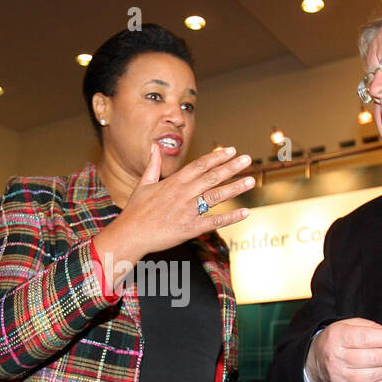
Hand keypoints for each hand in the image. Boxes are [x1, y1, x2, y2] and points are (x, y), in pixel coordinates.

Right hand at [91, 144, 254, 279]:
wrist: (131, 234)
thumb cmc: (136, 211)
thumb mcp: (144, 184)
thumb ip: (153, 165)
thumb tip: (154, 147)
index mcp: (174, 182)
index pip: (199, 165)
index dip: (216, 157)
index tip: (230, 150)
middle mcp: (183, 194)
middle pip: (211, 177)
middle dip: (231, 167)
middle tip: (247, 159)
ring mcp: (188, 211)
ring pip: (216, 197)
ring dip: (235, 188)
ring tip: (251, 181)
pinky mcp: (190, 228)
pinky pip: (214, 222)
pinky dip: (230, 217)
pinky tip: (244, 212)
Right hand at [305, 317, 381, 381]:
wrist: (314, 361)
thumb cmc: (338, 340)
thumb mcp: (349, 325)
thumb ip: (372, 327)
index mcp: (338, 337)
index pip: (368, 338)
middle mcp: (337, 357)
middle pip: (374, 357)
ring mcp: (340, 376)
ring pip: (374, 375)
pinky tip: (381, 376)